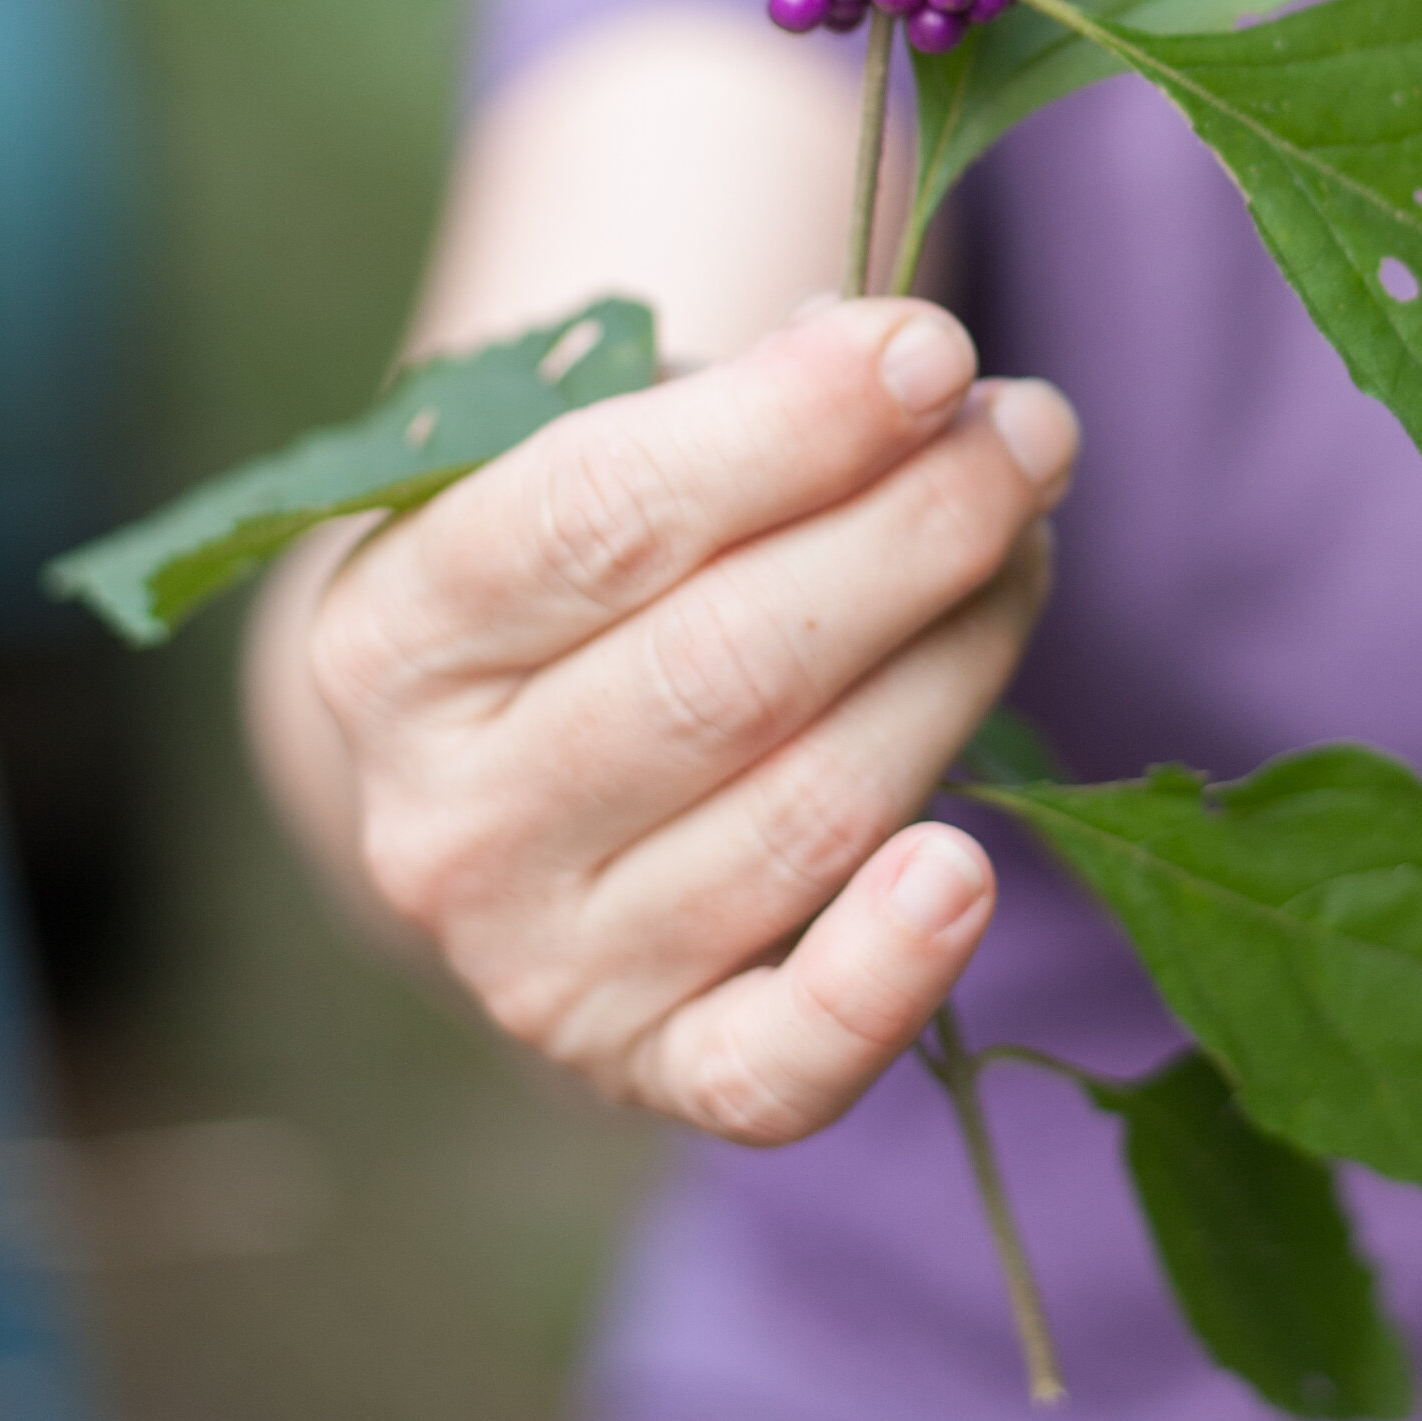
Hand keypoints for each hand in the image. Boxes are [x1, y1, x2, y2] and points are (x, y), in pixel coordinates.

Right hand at [303, 296, 1073, 1143]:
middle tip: (1032, 433)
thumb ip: (738, 411)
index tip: (932, 351)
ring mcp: (542, 968)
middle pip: (721, 667)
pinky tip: (966, 872)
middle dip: (912, 531)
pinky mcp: (657, 1069)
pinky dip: (885, 974)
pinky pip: (779, 1062)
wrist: (523, 794)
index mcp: (389, 639)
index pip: (598, 516)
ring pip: (800, 815)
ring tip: (1028, 548)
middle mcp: (443, 823)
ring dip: (955, 662)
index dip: (789, 425)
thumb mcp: (603, 465)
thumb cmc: (592, 588)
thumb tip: (915, 376)